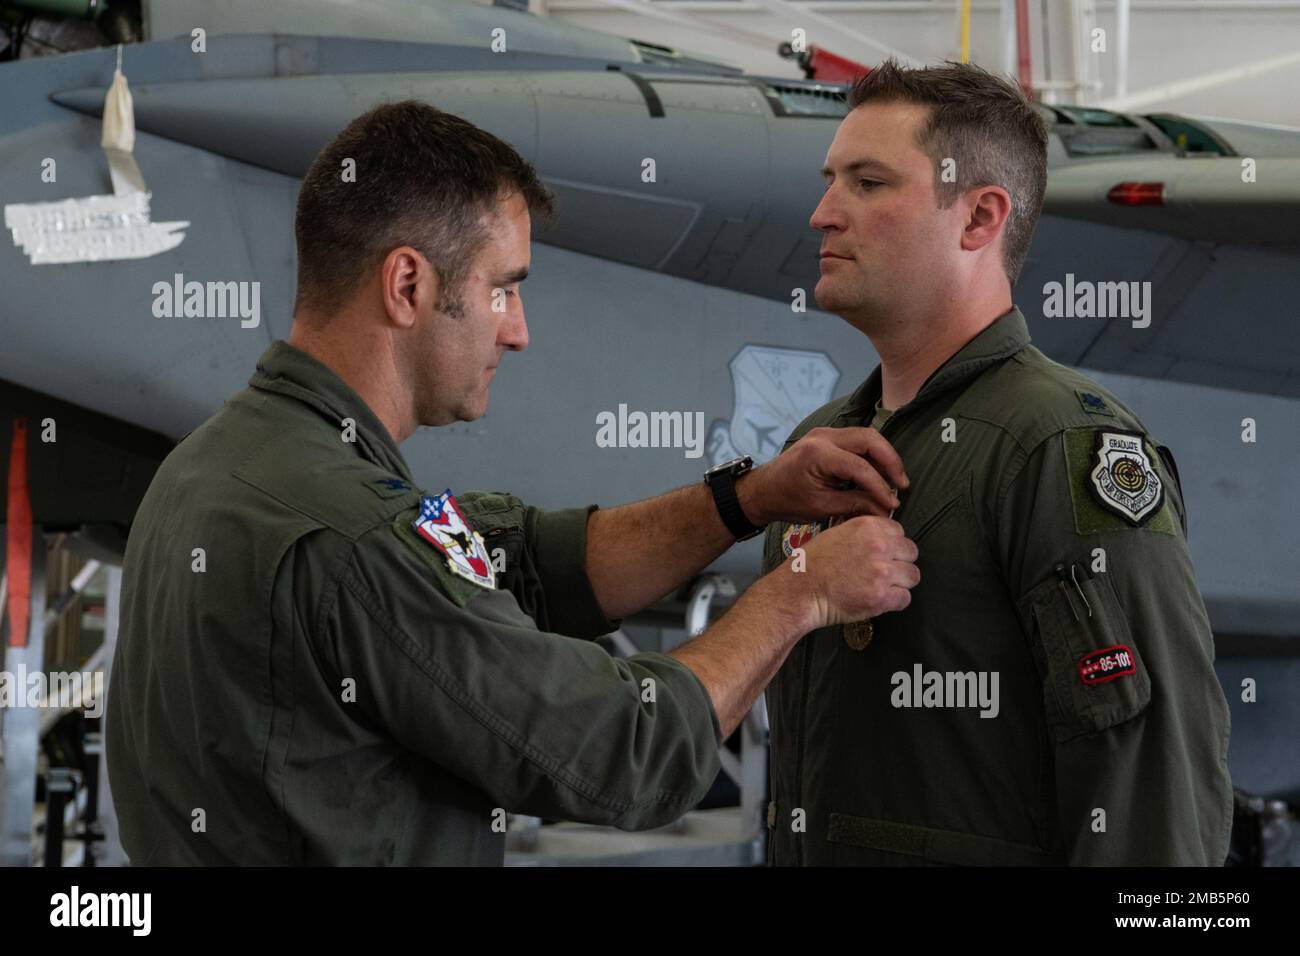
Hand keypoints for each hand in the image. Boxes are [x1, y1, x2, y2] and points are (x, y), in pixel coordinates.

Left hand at [738, 427, 908, 524]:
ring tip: (894, 481)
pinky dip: (871, 455)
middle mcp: (823, 436)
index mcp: (818, 454)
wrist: (764, 490)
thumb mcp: (822, 507)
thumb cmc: (787, 500)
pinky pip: (857, 440)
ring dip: (883, 457)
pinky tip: (879, 474)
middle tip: (902, 485)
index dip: (880, 486)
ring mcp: (825, 433)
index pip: (860, 466)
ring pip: (866, 436)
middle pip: (870, 439)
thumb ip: (856, 504)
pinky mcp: (827, 436)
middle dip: (890, 461)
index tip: (893, 504)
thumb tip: (886, 509)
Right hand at [782, 516, 919, 627]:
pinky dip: (894, 602)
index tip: (885, 554)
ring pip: (912, 576)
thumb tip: (882, 538)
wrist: (800, 591)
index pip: (900, 532)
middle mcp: (878, 546)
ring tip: (882, 587)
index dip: (892, 545)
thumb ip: (863, 534)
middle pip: (911, 552)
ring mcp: (882, 572)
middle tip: (884, 572)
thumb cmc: (812, 565)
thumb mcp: (836, 534)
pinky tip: (879, 599)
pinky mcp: (882, 597)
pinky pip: (905, 599)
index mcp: (867, 527)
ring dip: (900, 583)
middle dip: (899, 562)